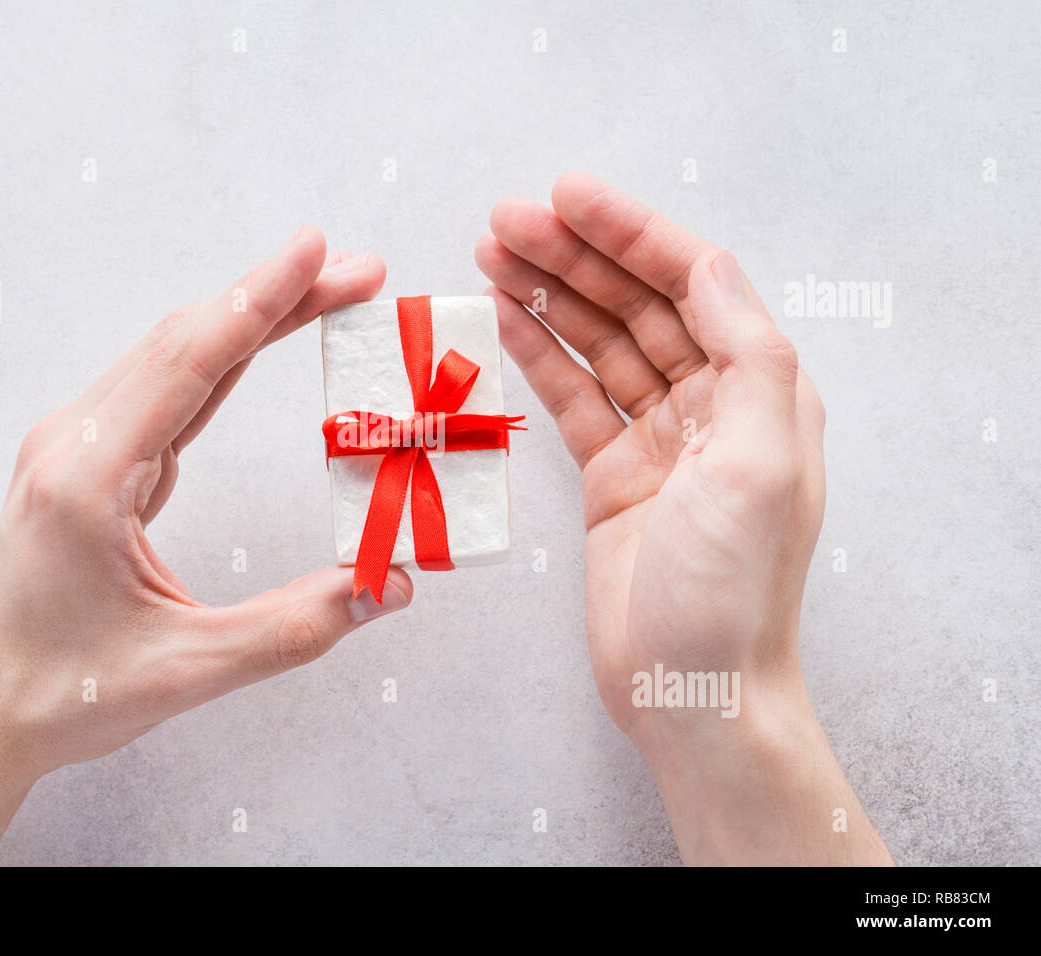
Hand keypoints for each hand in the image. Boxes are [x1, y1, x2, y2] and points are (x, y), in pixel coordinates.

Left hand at [0, 228, 411, 864]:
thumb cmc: (60, 693)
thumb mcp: (186, 670)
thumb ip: (293, 627)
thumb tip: (387, 583)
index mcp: (88, 479)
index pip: (189, 364)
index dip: (259, 301)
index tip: (316, 250)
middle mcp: (74, 444)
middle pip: (185, 343)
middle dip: (273, 298)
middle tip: (357, 272)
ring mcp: (75, 448)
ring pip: (171, 359)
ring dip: (247, 322)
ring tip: (323, 293)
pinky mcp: (86, 463)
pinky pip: (162, 392)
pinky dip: (218, 361)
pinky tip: (255, 345)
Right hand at [477, 172, 890, 864]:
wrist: (691, 693)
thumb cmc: (732, 589)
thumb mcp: (760, 464)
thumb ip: (746, 355)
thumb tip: (710, 266)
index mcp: (759, 392)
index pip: (694, 283)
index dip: (631, 233)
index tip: (567, 196)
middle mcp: (712, 406)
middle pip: (638, 304)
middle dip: (575, 255)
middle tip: (504, 219)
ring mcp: (659, 441)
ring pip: (599, 344)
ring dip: (550, 294)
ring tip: (491, 253)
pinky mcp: (613, 476)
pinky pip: (574, 397)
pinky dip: (539, 354)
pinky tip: (506, 316)